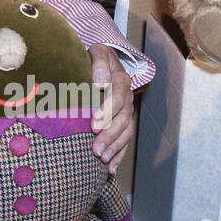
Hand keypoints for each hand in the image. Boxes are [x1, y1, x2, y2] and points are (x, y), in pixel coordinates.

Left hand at [88, 44, 132, 175]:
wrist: (105, 62)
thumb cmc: (97, 58)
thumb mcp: (98, 51)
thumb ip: (99, 62)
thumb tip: (101, 80)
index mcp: (121, 81)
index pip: (118, 97)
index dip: (108, 111)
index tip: (93, 124)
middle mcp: (127, 98)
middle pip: (123, 119)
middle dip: (110, 136)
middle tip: (96, 150)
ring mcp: (126, 112)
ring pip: (125, 133)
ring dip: (115, 148)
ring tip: (102, 160)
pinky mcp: (122, 124)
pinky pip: (124, 141)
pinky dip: (118, 155)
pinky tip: (110, 169)